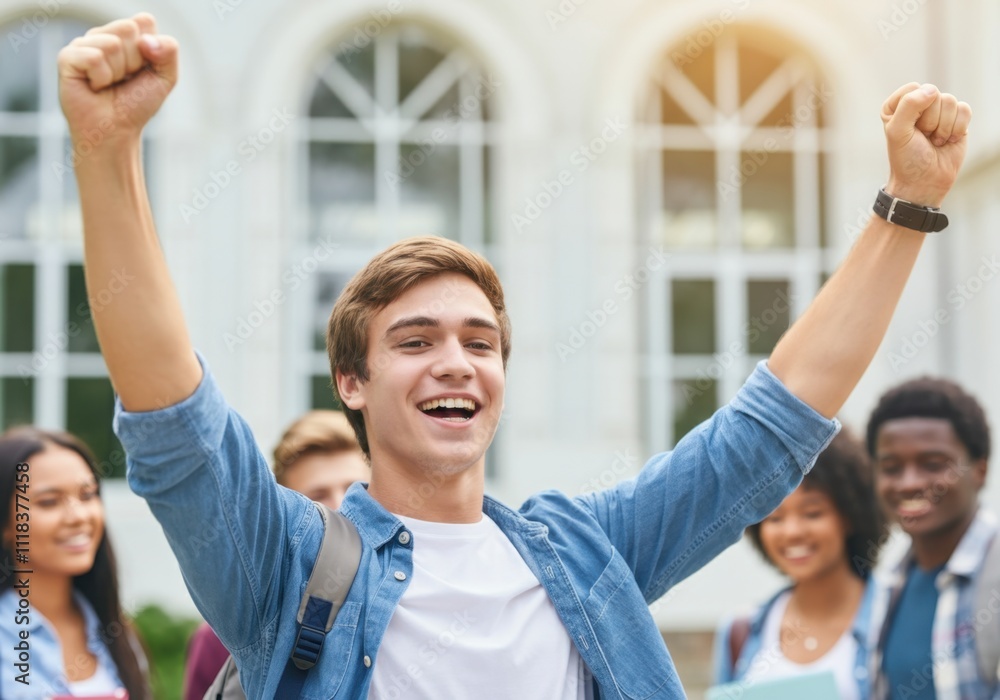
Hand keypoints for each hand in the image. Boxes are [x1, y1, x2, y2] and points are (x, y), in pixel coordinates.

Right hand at [57, 13, 177, 148]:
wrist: (116, 130)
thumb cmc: (136, 104)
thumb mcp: (165, 77)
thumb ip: (169, 50)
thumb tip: (146, 40)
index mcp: (125, 35)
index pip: (144, 21)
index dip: (151, 50)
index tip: (142, 70)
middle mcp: (103, 35)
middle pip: (129, 29)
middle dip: (135, 61)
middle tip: (125, 79)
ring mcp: (83, 44)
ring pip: (112, 44)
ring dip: (118, 72)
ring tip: (109, 84)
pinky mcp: (67, 57)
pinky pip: (94, 57)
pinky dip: (101, 78)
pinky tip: (94, 86)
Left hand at [881, 82, 970, 207]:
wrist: (925, 182)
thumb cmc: (907, 159)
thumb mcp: (898, 132)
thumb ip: (909, 106)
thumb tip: (932, 90)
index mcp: (896, 106)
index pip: (913, 88)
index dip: (915, 109)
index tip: (909, 129)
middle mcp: (917, 105)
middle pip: (934, 94)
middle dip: (930, 120)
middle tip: (923, 137)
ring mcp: (938, 111)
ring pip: (950, 101)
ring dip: (943, 127)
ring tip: (934, 141)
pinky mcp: (956, 119)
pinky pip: (964, 109)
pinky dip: (957, 128)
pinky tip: (948, 140)